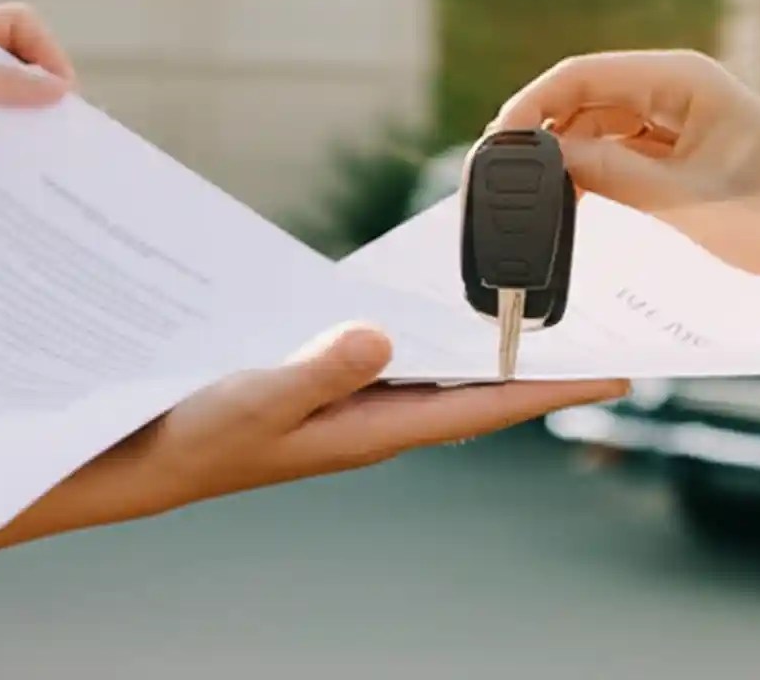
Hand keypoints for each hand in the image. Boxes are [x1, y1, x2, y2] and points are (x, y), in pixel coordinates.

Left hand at [0, 3, 72, 203]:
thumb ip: (0, 82)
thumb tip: (59, 89)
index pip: (20, 24)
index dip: (47, 51)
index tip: (61, 91)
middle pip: (17, 70)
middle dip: (40, 98)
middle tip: (58, 130)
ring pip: (2, 113)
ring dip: (19, 133)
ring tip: (37, 161)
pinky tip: (7, 179)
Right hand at [55, 323, 629, 525]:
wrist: (142, 456)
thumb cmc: (194, 438)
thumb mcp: (255, 399)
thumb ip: (318, 370)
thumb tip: (382, 337)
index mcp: (372, 429)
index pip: (484, 407)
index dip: (551, 390)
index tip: (618, 372)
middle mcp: (373, 415)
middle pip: (474, 388)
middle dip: (533, 363)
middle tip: (593, 329)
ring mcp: (348, 399)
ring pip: (436, 369)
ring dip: (481, 345)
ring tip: (529, 310)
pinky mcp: (321, 381)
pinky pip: (391, 351)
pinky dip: (422, 328)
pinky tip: (427, 301)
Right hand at [488, 50, 759, 209]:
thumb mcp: (680, 199)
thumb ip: (603, 173)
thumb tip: (539, 158)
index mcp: (682, 78)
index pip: (581, 74)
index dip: (529, 106)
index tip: (494, 147)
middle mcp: (679, 90)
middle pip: (584, 97)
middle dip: (541, 132)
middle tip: (502, 181)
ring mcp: (682, 122)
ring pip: (599, 127)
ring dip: (563, 156)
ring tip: (528, 196)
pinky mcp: (686, 156)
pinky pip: (621, 155)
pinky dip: (591, 174)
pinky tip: (570, 201)